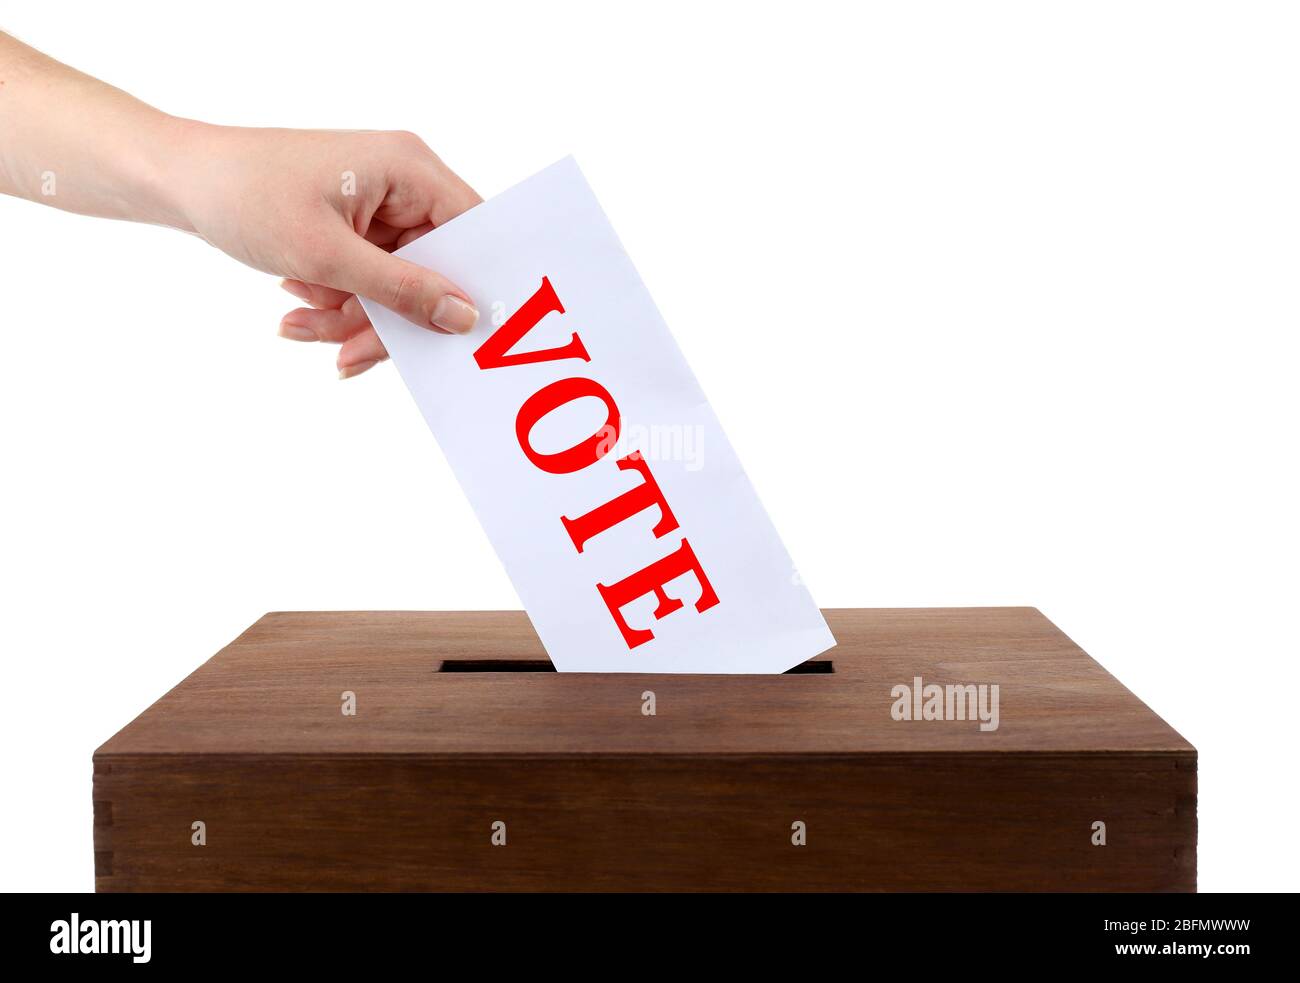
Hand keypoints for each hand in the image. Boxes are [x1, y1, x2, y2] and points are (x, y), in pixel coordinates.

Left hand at [175, 122, 481, 377]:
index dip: (467, 284)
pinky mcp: (356, 225)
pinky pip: (369, 279)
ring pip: (395, 284)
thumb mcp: (326, 254)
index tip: (456, 336)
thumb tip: (463, 317)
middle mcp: (403, 182)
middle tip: (346, 353)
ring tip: (300, 324)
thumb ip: (402, 290)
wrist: (178, 180)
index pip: (471, 231)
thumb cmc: (245, 195)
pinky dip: (337, 301)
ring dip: (351, 315)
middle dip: (385, 315)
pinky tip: (297, 307)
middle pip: (430, 269)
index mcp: (408, 168)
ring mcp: (379, 205)